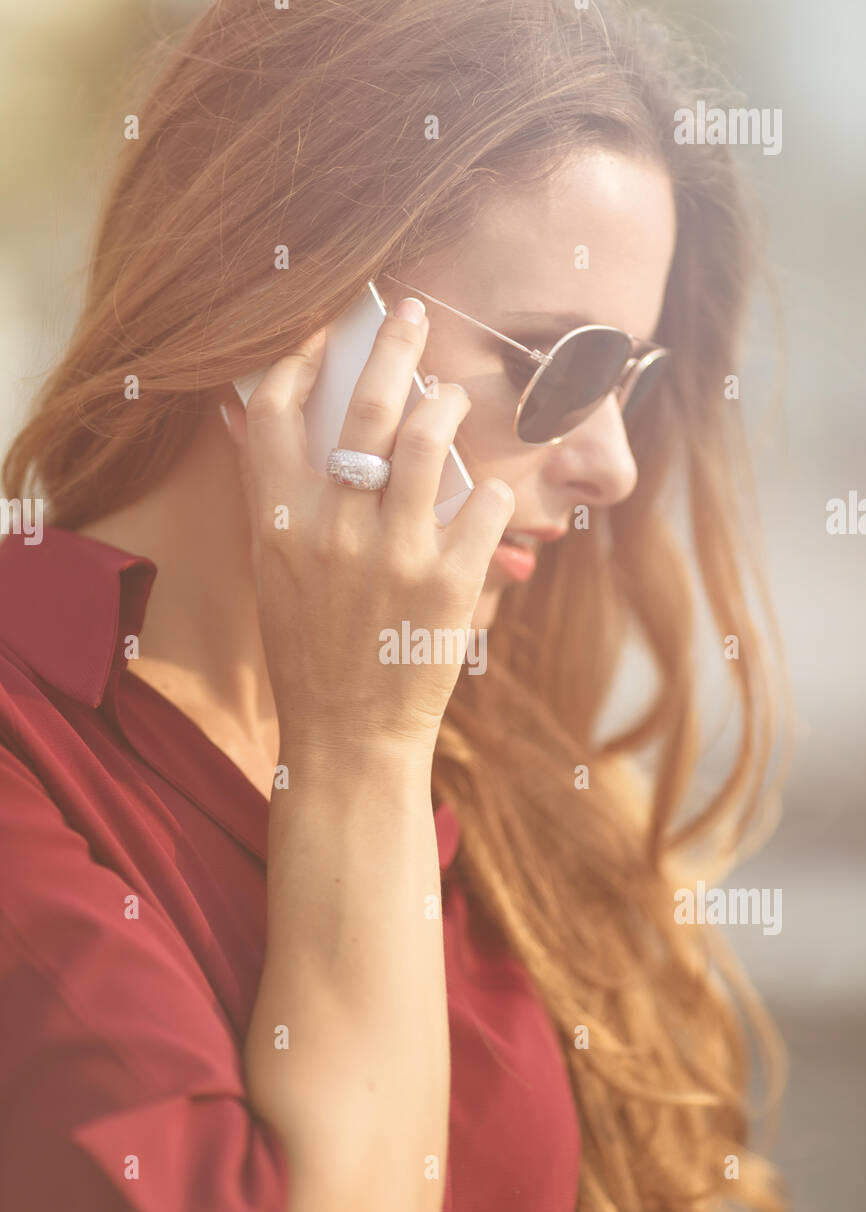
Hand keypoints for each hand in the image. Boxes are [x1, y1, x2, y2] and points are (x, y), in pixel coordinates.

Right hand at [219, 298, 513, 758]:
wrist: (350, 737)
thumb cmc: (310, 654)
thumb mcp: (273, 575)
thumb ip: (276, 502)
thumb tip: (262, 424)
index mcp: (278, 524)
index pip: (274, 412)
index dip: (298, 358)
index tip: (323, 332)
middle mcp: (333, 529)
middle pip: (365, 405)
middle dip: (395, 344)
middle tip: (413, 314)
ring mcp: (394, 554)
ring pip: (430, 439)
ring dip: (446, 405)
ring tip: (452, 399)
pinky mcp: (450, 582)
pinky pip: (484, 503)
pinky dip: (489, 494)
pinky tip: (485, 499)